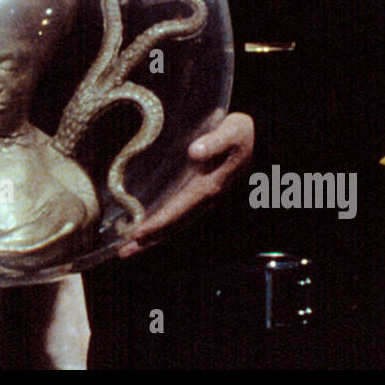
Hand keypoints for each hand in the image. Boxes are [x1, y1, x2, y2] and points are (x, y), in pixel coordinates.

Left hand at [117, 108, 253, 258]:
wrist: (260, 136)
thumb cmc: (243, 132)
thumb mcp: (232, 132)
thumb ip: (214, 141)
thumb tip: (194, 152)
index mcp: (209, 186)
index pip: (179, 210)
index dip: (158, 222)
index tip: (138, 232)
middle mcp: (206, 199)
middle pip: (174, 225)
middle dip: (150, 239)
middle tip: (124, 252)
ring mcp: (204, 199)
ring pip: (176, 224)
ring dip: (153, 238)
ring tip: (129, 249)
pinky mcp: (201, 194)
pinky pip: (179, 216)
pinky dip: (162, 227)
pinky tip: (149, 230)